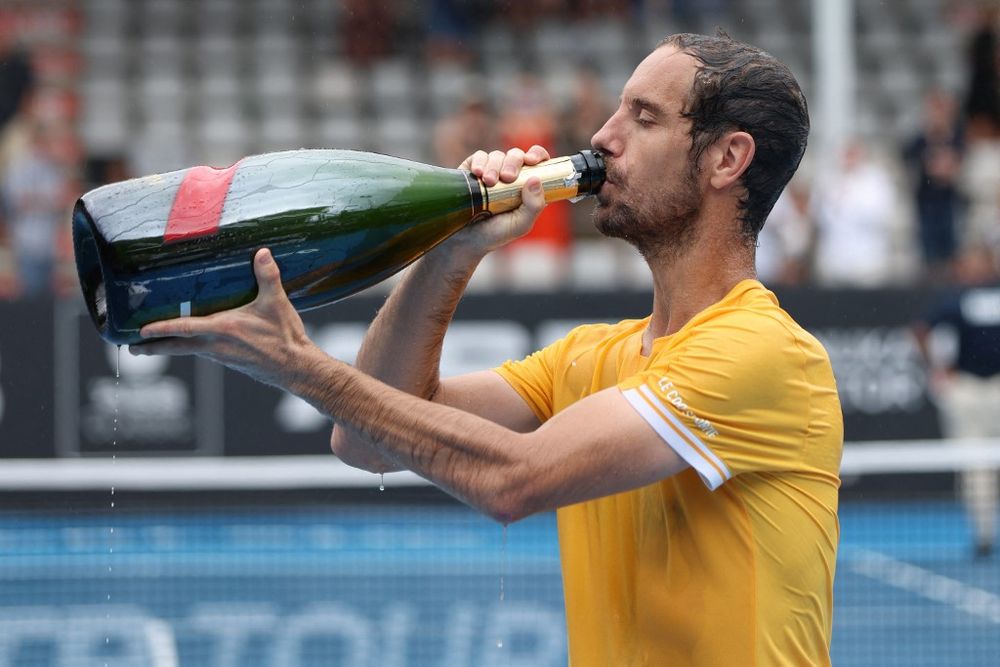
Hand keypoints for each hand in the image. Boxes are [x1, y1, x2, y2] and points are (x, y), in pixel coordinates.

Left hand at [130, 248, 322, 390]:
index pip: (184, 328)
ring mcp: (222, 356)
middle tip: (132, 348)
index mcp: (223, 330)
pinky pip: (204, 353)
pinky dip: (191, 348)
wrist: (296, 367)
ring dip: (170, 347)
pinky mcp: (230, 361)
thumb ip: (268, 277)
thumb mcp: (276, 303)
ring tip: (152, 345)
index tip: (140, 331)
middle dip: (153, 348)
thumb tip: (262, 253)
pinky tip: (191, 343)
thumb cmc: (285, 337)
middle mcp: (217, 346)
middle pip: (177, 347)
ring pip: (189, 351)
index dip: (161, 329)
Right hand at [445, 144, 549, 255]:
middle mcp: (512, 176)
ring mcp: (493, 171)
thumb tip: (535, 179)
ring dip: (494, 165)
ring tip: (488, 182)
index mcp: (528, 187)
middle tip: (506, 177)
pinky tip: (476, 173)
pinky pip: (479, 156)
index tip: (530, 160)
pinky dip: (479, 161)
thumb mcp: (520, 225)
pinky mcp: (473, 170)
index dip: (538, 155)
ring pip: (498, 155)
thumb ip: (534, 206)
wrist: (465, 238)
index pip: (539, 162)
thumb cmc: (496, 233)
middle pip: (517, 155)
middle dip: (513, 163)